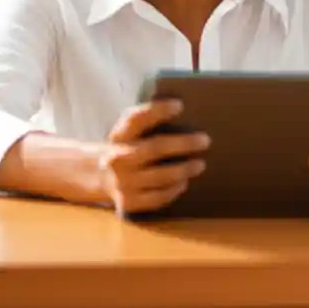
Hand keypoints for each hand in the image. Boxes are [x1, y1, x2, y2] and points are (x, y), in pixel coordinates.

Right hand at [98, 100, 209, 215]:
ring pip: (159, 176)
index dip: (157, 111)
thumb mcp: (131, 132)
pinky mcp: (129, 202)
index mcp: (119, 136)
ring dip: (183, 170)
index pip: (136, 119)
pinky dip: (174, 189)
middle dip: (182, 143)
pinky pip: (158, 197)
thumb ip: (149, 123)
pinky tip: (184, 182)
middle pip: (154, 148)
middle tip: (205, 140)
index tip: (179, 105)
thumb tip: (186, 114)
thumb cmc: (129, 147)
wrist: (103, 177)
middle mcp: (117, 159)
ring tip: (200, 164)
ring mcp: (122, 182)